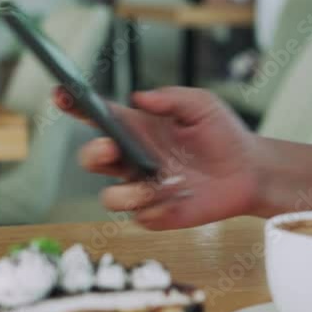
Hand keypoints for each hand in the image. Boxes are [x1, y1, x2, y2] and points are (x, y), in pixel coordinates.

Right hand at [54, 87, 262, 229]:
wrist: (249, 171)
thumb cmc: (222, 134)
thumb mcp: (200, 104)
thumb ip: (170, 97)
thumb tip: (139, 98)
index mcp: (135, 128)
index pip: (96, 117)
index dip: (74, 105)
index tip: (61, 94)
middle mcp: (131, 158)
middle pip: (92, 159)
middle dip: (93, 153)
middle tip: (111, 147)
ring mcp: (141, 187)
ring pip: (110, 196)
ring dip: (126, 192)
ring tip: (155, 185)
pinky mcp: (156, 213)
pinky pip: (139, 217)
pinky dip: (154, 210)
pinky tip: (176, 201)